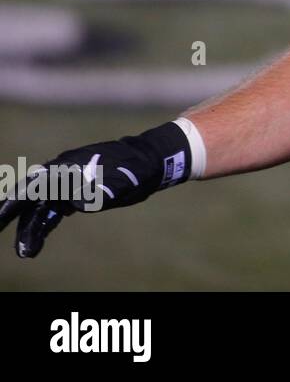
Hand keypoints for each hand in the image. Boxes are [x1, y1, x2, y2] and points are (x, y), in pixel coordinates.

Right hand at [0, 122, 191, 257]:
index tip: (1, 216)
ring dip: (32, 228)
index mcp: (69, 167)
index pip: (35, 184)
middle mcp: (62, 173)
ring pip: (42, 207)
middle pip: (32, 198)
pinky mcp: (76, 193)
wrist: (151, 161)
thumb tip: (76, 204)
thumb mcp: (121, 180)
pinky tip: (37, 240)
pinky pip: (54, 210)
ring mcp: (68, 183)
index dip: (16, 200)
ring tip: (27, 252)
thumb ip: (98, 190)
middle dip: (17, 220)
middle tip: (14, 245)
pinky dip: (45, 225)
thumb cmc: (136, 168)